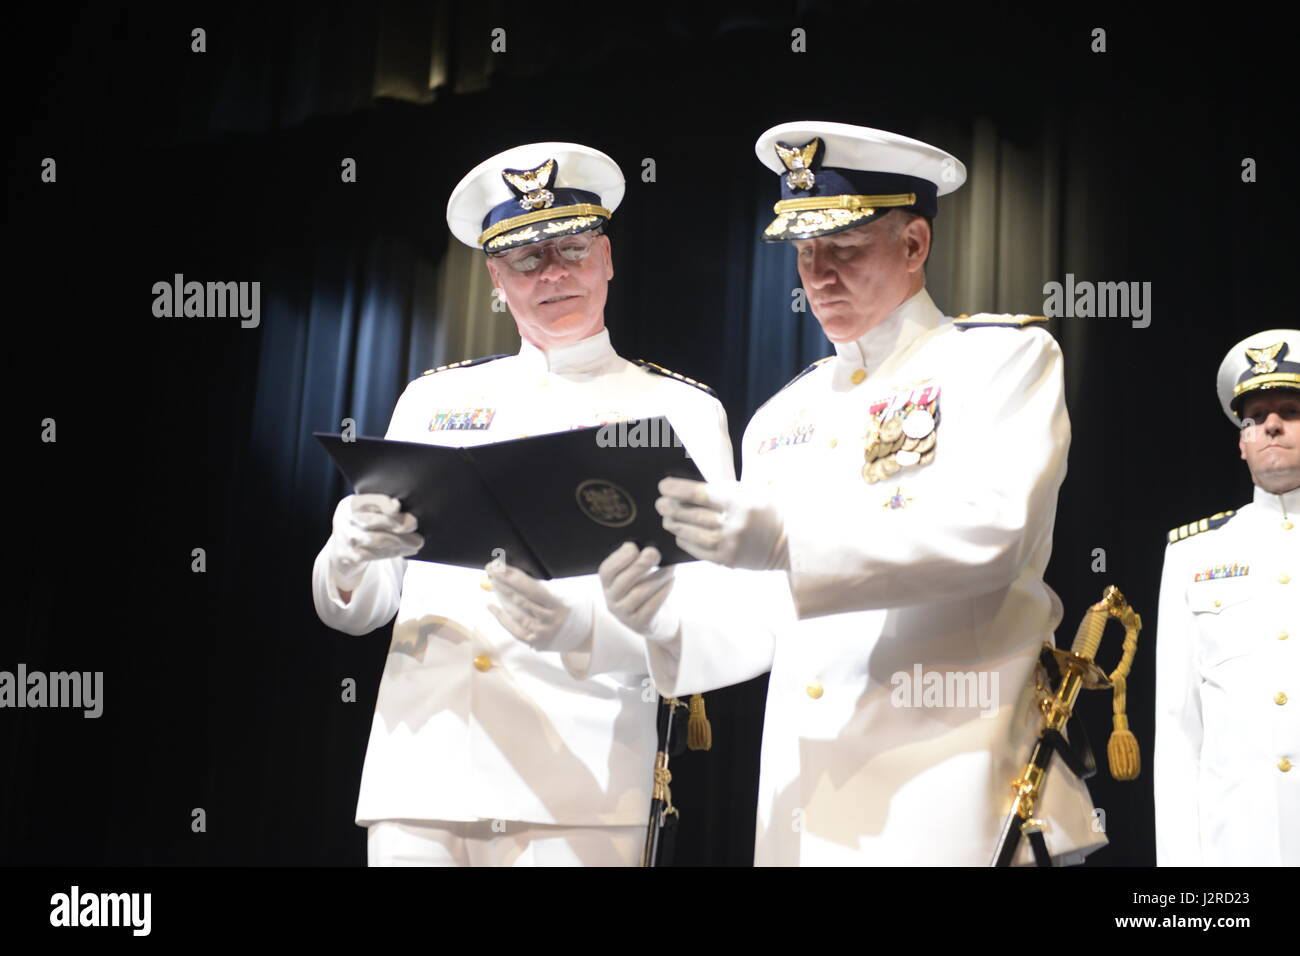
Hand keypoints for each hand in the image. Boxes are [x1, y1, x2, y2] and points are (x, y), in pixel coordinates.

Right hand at [325, 494, 422, 592]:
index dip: (382, 503)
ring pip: (378, 540)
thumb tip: (397, 507)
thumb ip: (381, 506)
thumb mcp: (367, 510)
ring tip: (417, 542)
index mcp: (351, 504)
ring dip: (402, 541)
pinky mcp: (352, 556)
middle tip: (414, 525)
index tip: (397, 506)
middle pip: (374, 521)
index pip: (367, 501)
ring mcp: (347, 539)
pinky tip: (408, 549)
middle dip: (398, 523)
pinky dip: (396, 552)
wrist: (343, 546)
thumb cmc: (362, 523)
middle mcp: (346, 520)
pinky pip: (377, 554)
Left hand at [485, 557, 591, 651]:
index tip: (499, 566)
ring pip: (516, 614)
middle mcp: (549, 620)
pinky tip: (492, 606)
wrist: (587, 636)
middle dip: (503, 583)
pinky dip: (502, 618)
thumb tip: (514, 577)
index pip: (530, 588)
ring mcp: (541, 633)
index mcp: (558, 605)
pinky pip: (514, 629)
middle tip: (490, 570)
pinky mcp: (535, 642)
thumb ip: (541, 588)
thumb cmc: (575, 610)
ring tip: (492, 583)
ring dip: (502, 597)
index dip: (513, 577)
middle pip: (520, 599)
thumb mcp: (564, 595)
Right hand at [598, 542, 678, 642]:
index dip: (619, 558)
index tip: (634, 546)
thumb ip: (636, 560)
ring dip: (656, 577)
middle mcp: (611, 600)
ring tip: (670, 568)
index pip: (606, 570)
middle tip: (654, 552)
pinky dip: (663, 591)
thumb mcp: (636, 574)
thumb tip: (648, 545)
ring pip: (639, 593)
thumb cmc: (645, 588)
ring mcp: (624, 615)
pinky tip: (671, 581)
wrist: (656, 618)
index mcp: (607, 584)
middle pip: (623, 581)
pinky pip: (651, 606)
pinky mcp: (639, 624)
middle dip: (639, 565)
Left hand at [656, 478, 788, 569]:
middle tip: (660, 504)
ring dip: (675, 525)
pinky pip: (698, 550)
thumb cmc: (765, 511)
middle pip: (692, 514)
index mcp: (739, 501)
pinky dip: (685, 541)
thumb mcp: (748, 492)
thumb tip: (688, 489)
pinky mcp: (727, 559)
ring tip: (666, 519)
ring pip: (691, 533)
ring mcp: (729, 544)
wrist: (787, 542)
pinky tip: (680, 535)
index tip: (663, 486)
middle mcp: (732, 523)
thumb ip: (721, 490)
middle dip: (671, 508)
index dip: (677, 490)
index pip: (700, 493)